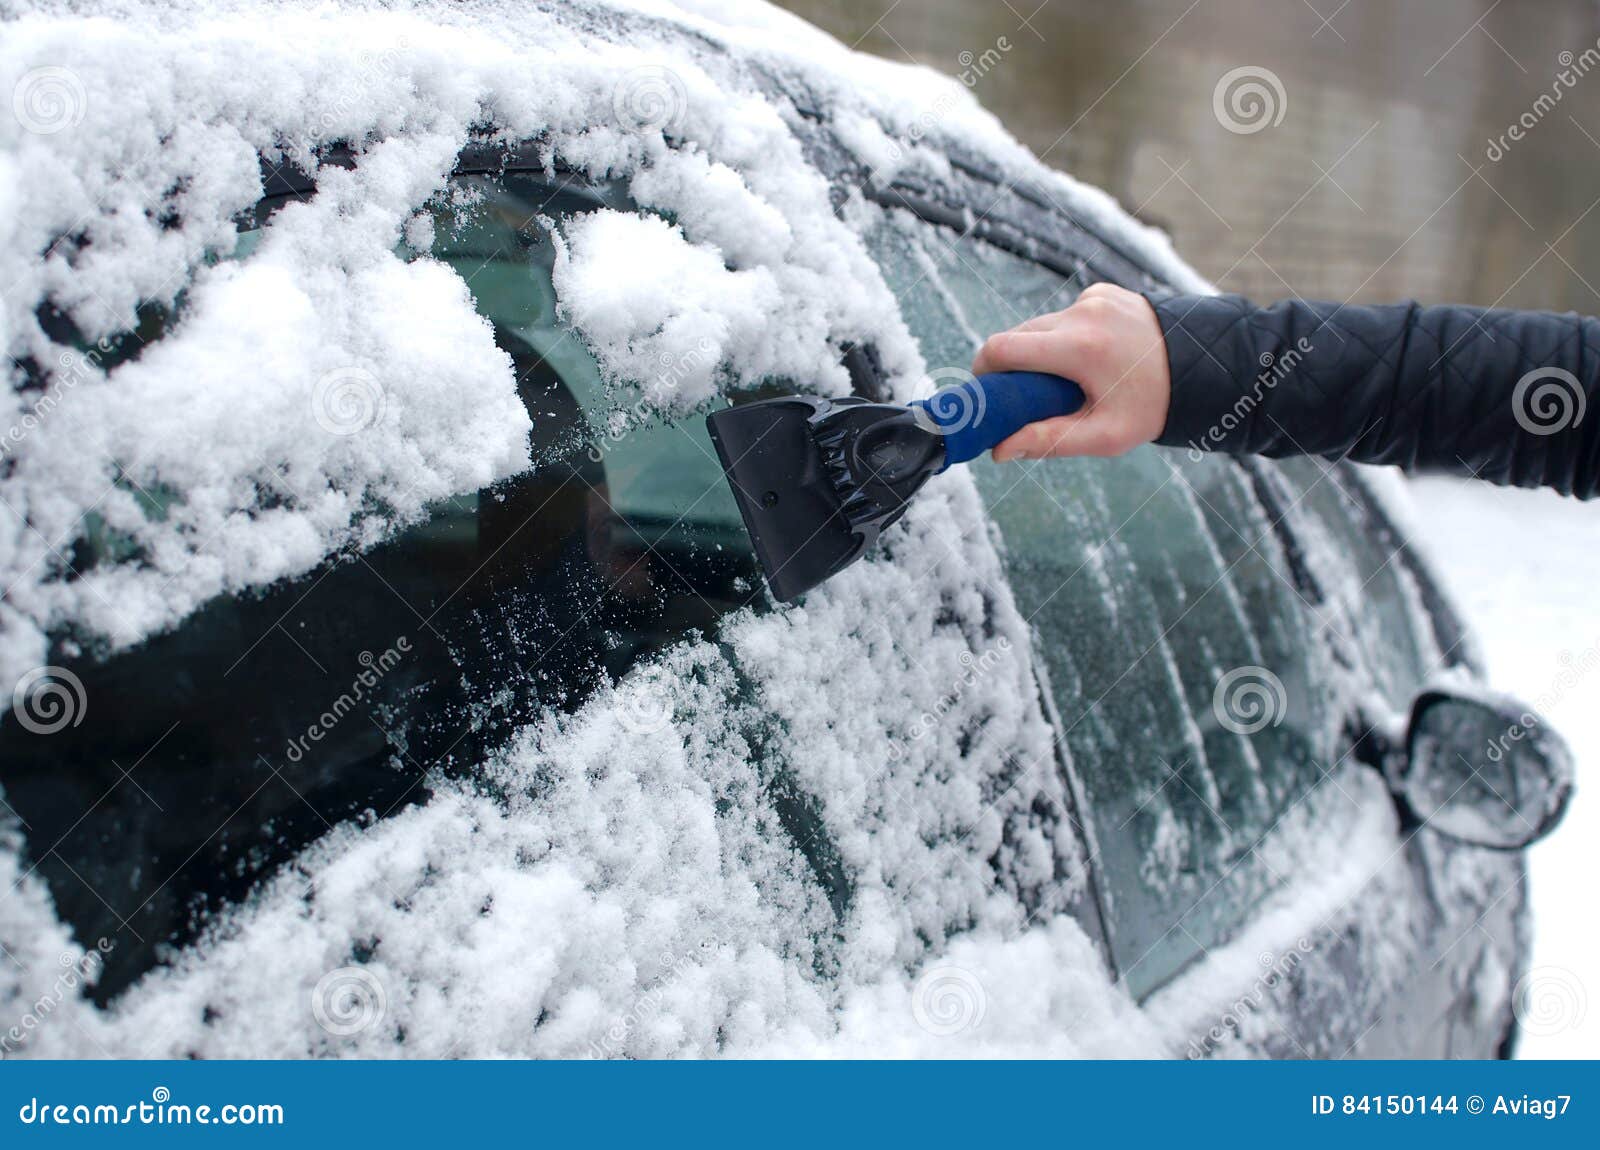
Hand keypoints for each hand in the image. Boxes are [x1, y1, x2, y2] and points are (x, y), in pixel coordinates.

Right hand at [971, 283, 1170, 461]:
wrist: (1203, 367)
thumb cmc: (1150, 407)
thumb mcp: (1104, 435)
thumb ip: (1048, 441)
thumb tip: (998, 450)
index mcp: (1079, 347)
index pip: (1001, 348)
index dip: (983, 369)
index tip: (986, 390)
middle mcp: (1082, 314)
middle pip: (1018, 336)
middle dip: (1014, 365)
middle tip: (1027, 396)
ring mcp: (1094, 297)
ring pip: (1042, 325)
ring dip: (1043, 350)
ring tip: (1068, 379)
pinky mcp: (1104, 291)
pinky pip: (1067, 315)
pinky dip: (1068, 335)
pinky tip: (1093, 356)